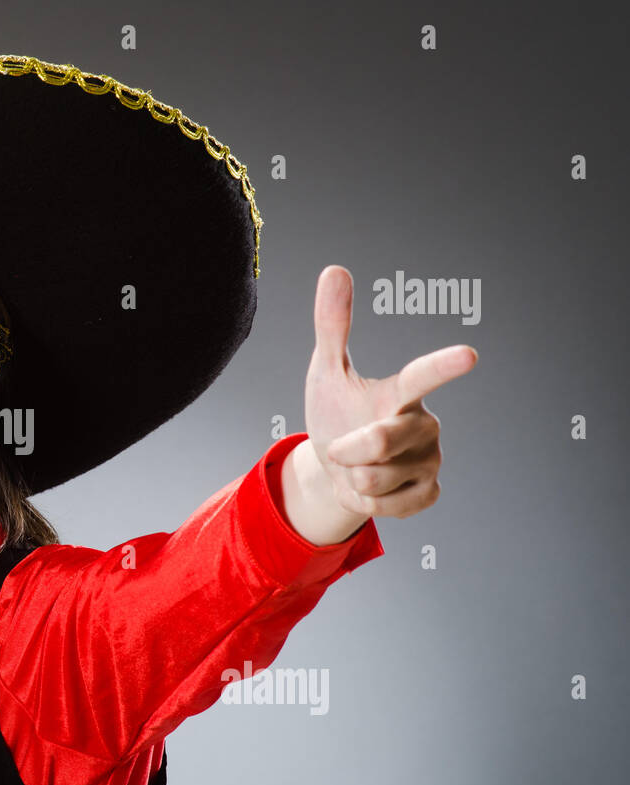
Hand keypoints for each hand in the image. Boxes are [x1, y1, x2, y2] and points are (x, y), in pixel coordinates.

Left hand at [303, 265, 476, 520]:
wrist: (332, 469)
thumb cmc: (334, 412)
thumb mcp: (325, 371)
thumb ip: (332, 325)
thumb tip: (334, 269)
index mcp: (402, 393)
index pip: (420, 377)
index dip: (442, 366)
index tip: (469, 355)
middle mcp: (424, 423)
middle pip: (380, 442)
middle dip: (347, 450)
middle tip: (341, 447)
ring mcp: (430, 460)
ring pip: (376, 479)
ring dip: (353, 478)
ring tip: (358, 467)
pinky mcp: (428, 493)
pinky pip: (390, 506)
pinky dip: (368, 503)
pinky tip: (373, 490)